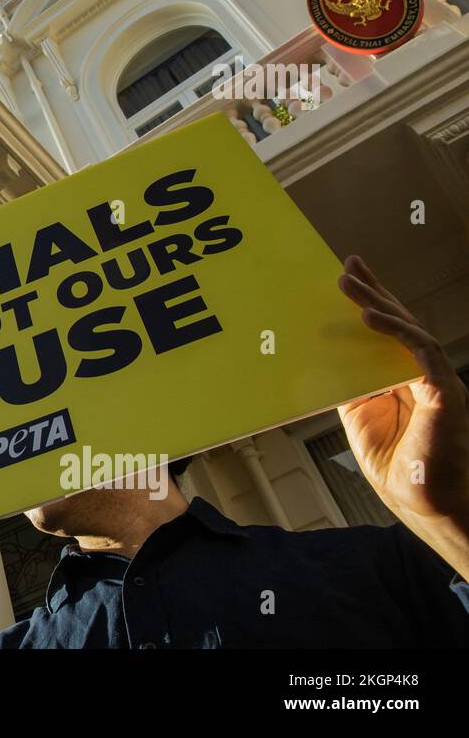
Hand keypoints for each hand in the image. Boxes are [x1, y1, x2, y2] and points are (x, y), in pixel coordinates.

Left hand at [338, 256, 468, 574]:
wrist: (426, 504)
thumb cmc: (400, 468)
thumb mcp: (361, 419)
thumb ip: (349, 387)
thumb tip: (324, 359)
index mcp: (405, 379)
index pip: (390, 332)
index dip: (373, 301)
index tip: (349, 274)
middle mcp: (424, 374)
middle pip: (400, 323)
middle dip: (374, 292)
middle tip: (347, 266)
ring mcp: (438, 381)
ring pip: (410, 331)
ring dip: (379, 305)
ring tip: (350, 285)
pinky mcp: (446, 393)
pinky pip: (422, 354)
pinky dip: (397, 332)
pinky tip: (372, 318)